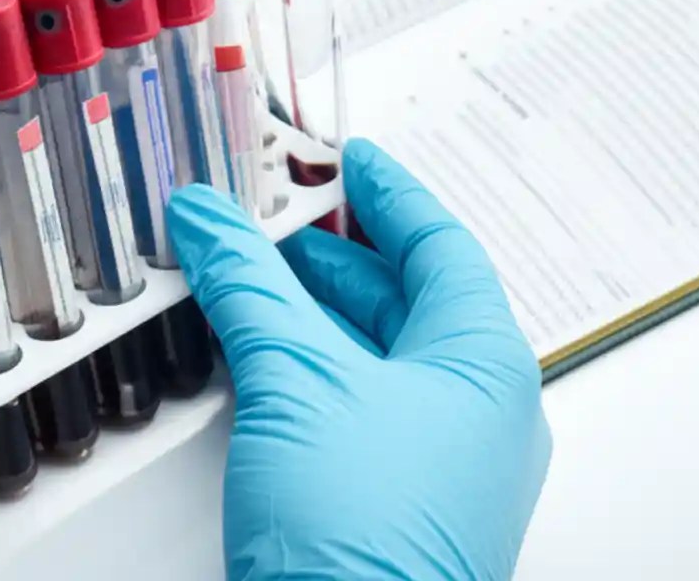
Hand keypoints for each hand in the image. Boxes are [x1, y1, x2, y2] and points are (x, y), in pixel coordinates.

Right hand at [168, 138, 551, 578]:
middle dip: (333, 252)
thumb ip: (251, 288)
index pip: (441, 247)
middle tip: (273, 212)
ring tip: (251, 272)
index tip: (352, 157)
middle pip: (404, 298)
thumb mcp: (297, 381)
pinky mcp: (388, 500)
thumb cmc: (363, 540)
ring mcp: (435, 461)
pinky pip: (353, 405)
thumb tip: (213, 221)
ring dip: (311, 310)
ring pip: (373, 354)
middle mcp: (474, 411)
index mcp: (485, 366)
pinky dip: (307, 367)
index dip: (389, 193)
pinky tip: (259, 354)